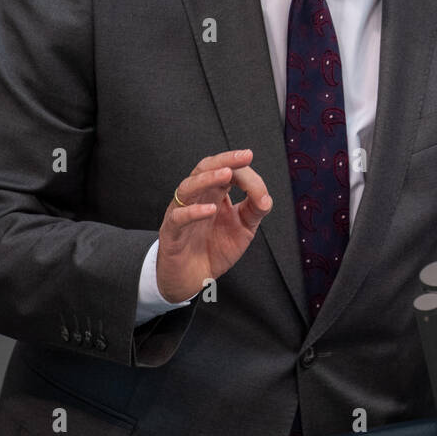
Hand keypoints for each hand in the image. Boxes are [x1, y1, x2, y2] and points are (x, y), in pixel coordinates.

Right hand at [157, 149, 271, 303]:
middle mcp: (196, 199)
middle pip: (204, 169)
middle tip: (244, 155)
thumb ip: (254, 210)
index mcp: (214, 194)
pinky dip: (193, 211)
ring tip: (227, 174)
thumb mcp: (243, 228)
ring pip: (188, 187)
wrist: (193, 279)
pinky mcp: (171, 233)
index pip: (226, 171)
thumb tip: (265, 198)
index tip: (259, 181)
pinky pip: (178, 218)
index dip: (243, 171)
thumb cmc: (215, 249)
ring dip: (207, 179)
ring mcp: (181, 213)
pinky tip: (210, 210)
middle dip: (225, 160)